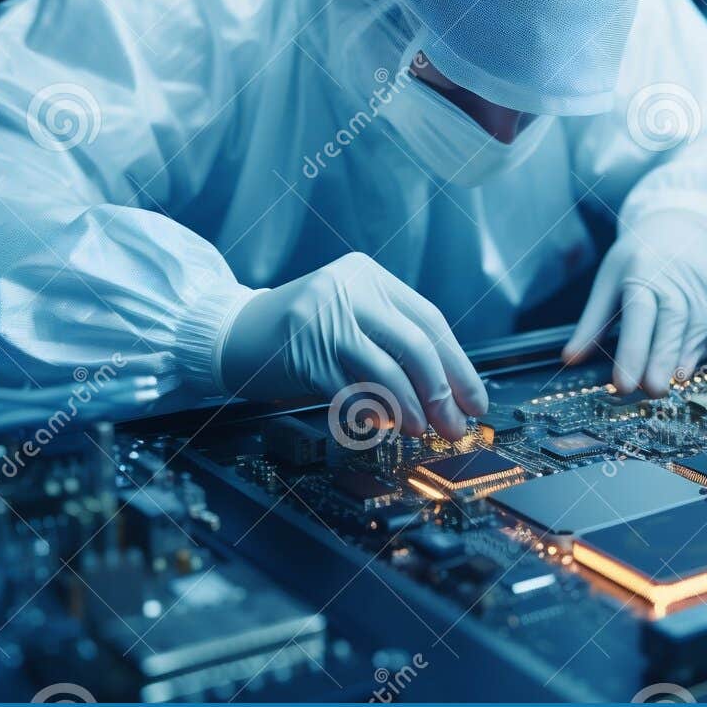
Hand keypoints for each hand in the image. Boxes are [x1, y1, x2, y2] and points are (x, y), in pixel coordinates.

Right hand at [222, 253, 487, 437]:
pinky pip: (349, 389)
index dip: (459, 366)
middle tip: (454, 426)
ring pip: (387, 369)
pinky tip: (382, 424)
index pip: (430, 321)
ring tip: (421, 430)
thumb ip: (392, 340)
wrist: (231, 331)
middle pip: (415, 345)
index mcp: (369, 276)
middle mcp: (348, 289)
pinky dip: (372, 411)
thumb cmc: (300, 333)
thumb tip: (448, 391)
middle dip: (442, 393)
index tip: (475, 400)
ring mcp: (323, 318)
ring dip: (410, 408)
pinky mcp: (302, 351)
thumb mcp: (349, 318)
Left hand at [562, 211, 706, 396]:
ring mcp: (704, 290)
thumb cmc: (641, 258)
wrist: (685, 228)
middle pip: (673, 322)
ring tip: (662, 387)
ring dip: (680, 361)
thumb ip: (591, 325)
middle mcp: (678, 279)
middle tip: (651, 392)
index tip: (622, 384)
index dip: (632, 351)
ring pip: (696, 330)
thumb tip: (569, 360)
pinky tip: (682, 370)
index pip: (638, 314)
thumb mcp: (609, 281)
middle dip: (662, 360)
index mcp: (643, 271)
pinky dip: (698, 354)